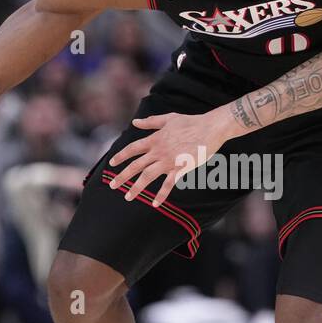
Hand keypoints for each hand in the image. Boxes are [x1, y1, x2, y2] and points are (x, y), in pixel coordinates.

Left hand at [106, 108, 236, 208]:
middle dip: (122, 176)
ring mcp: (169, 161)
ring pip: (148, 176)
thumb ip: (150, 122)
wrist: (210, 128)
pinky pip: (168, 184)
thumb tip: (134, 122)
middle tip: (112, 185)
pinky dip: (161, 195)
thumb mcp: (168, 118)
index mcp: (155, 139)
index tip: (111, 163)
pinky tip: (155, 204)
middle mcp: (159, 151)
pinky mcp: (181, 168)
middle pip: (136, 165)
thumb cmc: (191, 122)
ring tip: (127, 197)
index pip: (133, 149)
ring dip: (136, 188)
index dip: (121, 156)